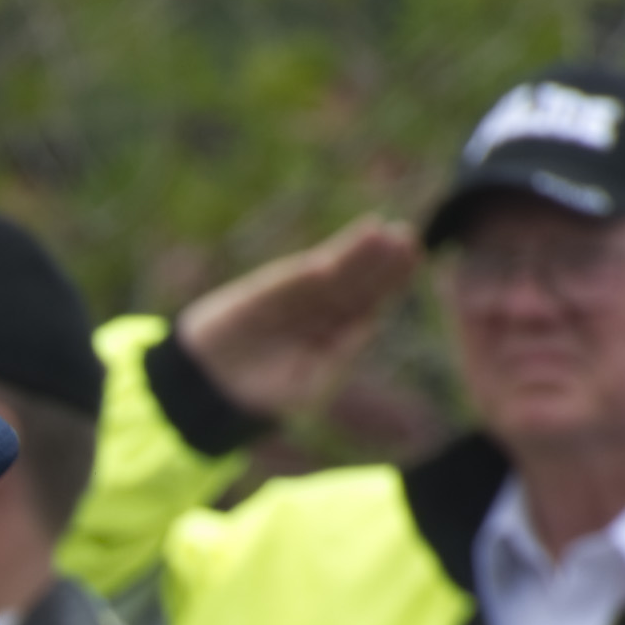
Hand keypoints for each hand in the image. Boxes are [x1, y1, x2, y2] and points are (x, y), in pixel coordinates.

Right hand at [175, 216, 421, 426]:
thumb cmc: (264, 393)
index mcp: (336, 332)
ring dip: (361, 250)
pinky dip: (330, 254)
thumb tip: (372, 323)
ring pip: (337, 269)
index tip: (414, 258)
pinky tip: (355, 237)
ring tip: (388, 232)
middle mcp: (320, 308)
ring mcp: (296, 295)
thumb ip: (341, 354)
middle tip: (409, 237)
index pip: (369, 300)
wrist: (210, 387)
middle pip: (358, 280)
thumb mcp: (309, 384)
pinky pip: (305, 270)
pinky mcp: (271, 287)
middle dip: (383, 260)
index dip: (392, 279)